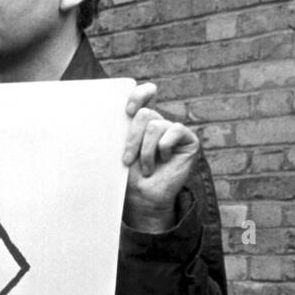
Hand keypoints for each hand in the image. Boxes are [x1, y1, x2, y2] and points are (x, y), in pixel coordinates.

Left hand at [122, 83, 199, 232]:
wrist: (143, 199)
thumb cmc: (129, 179)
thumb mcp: (118, 152)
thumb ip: (118, 132)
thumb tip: (105, 112)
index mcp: (141, 124)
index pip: (145, 95)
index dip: (139, 95)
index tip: (128, 110)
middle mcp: (159, 124)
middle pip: (144, 115)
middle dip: (132, 139)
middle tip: (127, 161)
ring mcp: (174, 132)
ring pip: (155, 125)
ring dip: (146, 150)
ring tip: (146, 169)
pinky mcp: (189, 140)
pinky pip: (174, 130)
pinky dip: (164, 147)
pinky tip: (165, 160)